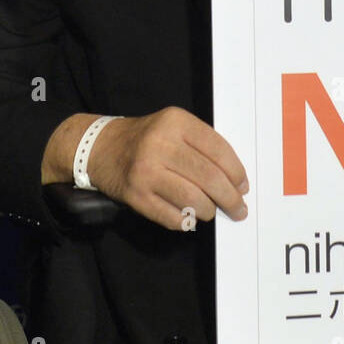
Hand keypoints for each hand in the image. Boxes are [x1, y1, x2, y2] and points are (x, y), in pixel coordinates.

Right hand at [42, 108, 248, 230]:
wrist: (100, 147)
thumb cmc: (148, 139)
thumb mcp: (175, 128)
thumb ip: (204, 147)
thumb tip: (236, 182)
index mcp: (176, 122)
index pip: (219, 150)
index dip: (236, 173)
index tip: (243, 186)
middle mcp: (160, 144)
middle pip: (209, 177)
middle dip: (230, 198)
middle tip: (238, 209)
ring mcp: (145, 171)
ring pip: (193, 199)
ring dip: (209, 210)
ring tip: (211, 210)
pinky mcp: (135, 194)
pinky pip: (171, 216)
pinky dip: (186, 220)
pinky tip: (190, 216)